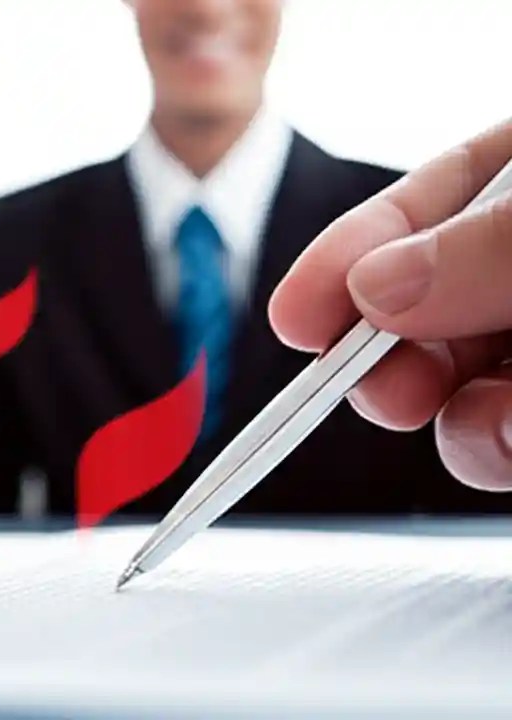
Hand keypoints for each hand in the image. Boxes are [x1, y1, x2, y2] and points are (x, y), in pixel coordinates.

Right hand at [270, 118, 511, 492]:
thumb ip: (490, 241)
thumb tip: (374, 288)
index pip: (426, 208)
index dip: (346, 259)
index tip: (295, 317)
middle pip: (434, 308)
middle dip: (389, 356)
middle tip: (375, 391)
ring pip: (474, 385)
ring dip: (454, 419)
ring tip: (477, 429)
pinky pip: (511, 433)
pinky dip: (497, 446)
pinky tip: (501, 441)